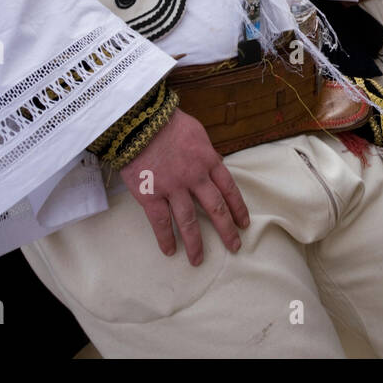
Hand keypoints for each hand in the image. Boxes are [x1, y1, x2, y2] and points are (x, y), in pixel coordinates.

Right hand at [120, 107, 249, 265]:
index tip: (244, 223)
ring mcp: (173, 188)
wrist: (138, 121)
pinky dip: (165, 238)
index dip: (238, 208)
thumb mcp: (197, 133)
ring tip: (198, 260)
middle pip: (215, 209)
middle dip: (227, 231)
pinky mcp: (150, 195)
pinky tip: (170, 251)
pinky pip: (160, 222)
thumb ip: (206, 152)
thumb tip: (213, 164)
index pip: (229, 189)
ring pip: (188, 222)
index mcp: (209, 161)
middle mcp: (195, 178)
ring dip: (195, 243)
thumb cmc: (168, 122)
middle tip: (234, 247)